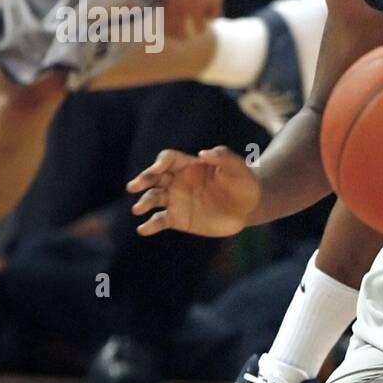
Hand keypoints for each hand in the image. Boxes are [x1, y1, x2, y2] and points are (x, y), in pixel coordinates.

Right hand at [127, 146, 260, 236]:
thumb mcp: (238, 167)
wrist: (249, 207)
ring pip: (154, 198)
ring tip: (138, 209)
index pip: (168, 159)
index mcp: (188, 165)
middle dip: (143, 180)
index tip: (159, 169)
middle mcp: (177, 181)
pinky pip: (160, 220)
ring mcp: (176, 200)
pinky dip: (150, 225)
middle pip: (153, 177)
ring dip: (144, 202)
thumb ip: (223, 157)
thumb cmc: (243, 182)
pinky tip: (143, 229)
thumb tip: (204, 153)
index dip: (161, 162)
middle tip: (133, 186)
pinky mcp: (178, 218)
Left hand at [161, 0, 222, 39]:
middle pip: (183, 34)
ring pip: (201, 28)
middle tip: (186, 35)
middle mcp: (184, 8)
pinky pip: (215, 17)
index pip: (168, 29)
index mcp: (169, 3)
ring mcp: (200, 6)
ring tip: (200, 25)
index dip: (170, 34)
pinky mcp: (215, 1)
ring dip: (200, 27)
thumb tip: (169, 9)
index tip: (171, 35)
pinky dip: (213, 16)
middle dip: (184, 36)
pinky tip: (211, 13)